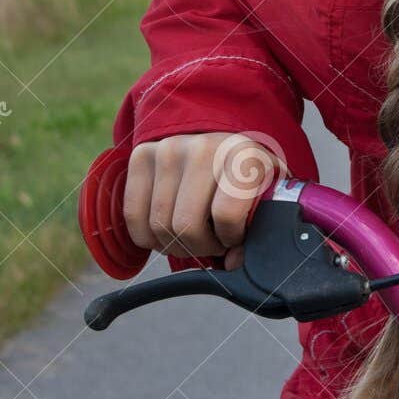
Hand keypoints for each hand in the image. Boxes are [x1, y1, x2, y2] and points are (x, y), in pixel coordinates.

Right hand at [123, 132, 287, 268]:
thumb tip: (232, 262)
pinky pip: (133, 215)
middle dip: (200, 247)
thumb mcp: (265, 196)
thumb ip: (259, 231)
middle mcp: (203, 147)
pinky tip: (168, 228)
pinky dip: (149, 236)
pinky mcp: (142, 154)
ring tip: (192, 232)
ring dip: (175, 243)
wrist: (221, 137)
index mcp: (242, 155)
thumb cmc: (246, 175)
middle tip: (211, 240)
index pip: (225, 215)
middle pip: (186, 226)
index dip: (229, 238)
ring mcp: (168, 149)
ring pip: (159, 225)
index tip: (234, 235)